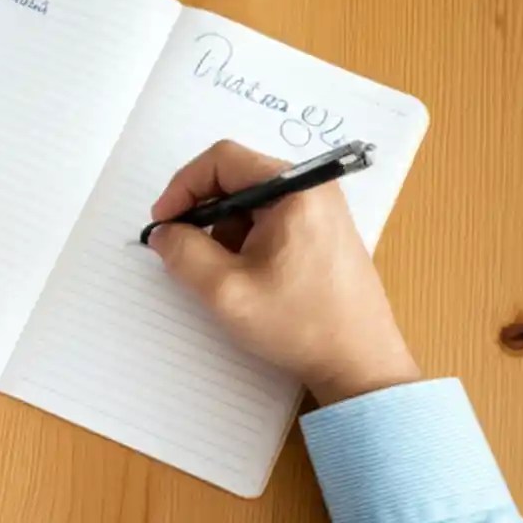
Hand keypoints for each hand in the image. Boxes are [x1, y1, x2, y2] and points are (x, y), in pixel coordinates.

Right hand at [147, 140, 419, 406]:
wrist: (360, 363)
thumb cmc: (299, 324)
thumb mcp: (225, 290)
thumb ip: (183, 252)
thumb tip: (162, 232)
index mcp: (295, 189)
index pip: (223, 159)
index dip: (183, 186)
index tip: (164, 223)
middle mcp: (312, 188)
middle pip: (236, 177)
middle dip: (203, 212)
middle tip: (185, 249)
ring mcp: (320, 209)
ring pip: (250, 201)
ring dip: (224, 230)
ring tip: (226, 274)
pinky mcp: (322, 230)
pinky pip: (269, 218)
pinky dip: (245, 240)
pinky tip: (248, 277)